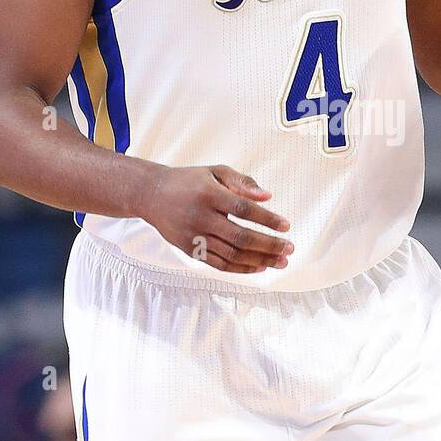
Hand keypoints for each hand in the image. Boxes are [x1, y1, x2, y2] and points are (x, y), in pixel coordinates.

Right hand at [139, 164, 292, 273]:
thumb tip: (268, 197)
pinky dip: (241, 268)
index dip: (267, 219)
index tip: (286, 226)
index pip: (243, 209)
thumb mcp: (215, 172)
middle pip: (240, 237)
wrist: (151, 195)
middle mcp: (201, 217)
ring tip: (280, 261)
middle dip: (269, 245)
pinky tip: (259, 267)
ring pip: (231, 255)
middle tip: (289, 249)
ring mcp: (194, 236)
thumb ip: (242, 181)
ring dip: (260, 260)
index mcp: (209, 194)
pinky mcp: (190, 249)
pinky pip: (219, 264)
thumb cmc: (189, 181)